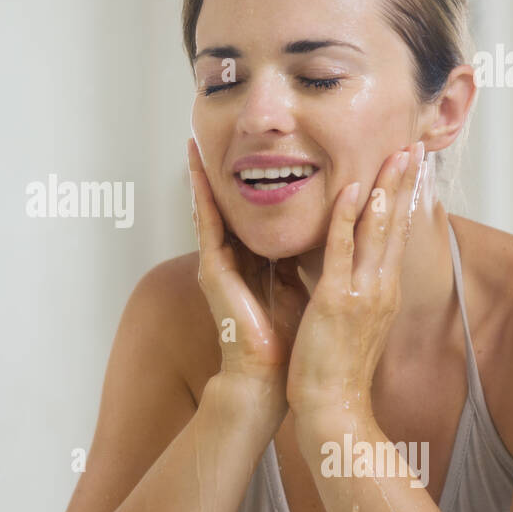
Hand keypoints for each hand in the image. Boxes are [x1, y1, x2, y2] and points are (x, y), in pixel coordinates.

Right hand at [187, 138, 308, 416]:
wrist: (269, 375)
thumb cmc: (287, 340)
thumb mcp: (297, 288)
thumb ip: (296, 262)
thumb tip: (315, 236)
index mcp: (255, 264)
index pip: (253, 215)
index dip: (252, 186)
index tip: (253, 156)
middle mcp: (233, 260)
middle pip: (229, 207)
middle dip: (224, 174)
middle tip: (217, 136)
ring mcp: (219, 263)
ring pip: (213, 209)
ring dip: (205, 176)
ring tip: (197, 143)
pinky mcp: (213, 269)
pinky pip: (207, 223)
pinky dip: (201, 195)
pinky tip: (196, 171)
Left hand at [286, 141, 425, 419]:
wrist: (333, 410)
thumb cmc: (333, 372)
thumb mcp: (347, 324)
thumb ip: (347, 293)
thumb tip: (339, 272)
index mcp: (383, 293)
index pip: (397, 237)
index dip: (404, 201)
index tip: (409, 171)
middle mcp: (381, 288)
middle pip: (398, 225)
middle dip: (405, 184)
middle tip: (413, 147)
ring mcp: (363, 293)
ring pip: (378, 229)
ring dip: (387, 187)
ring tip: (397, 153)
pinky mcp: (338, 300)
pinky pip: (344, 248)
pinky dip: (348, 216)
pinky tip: (354, 188)